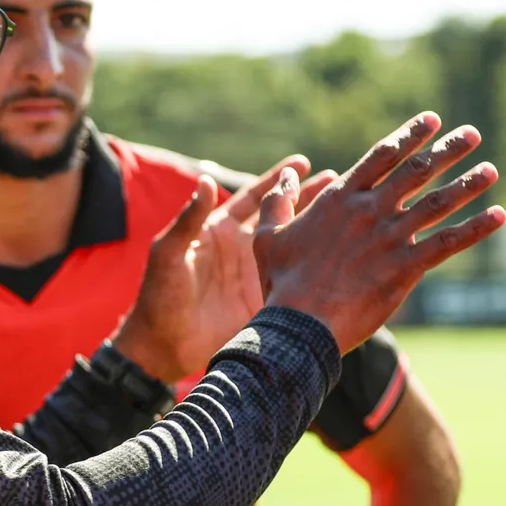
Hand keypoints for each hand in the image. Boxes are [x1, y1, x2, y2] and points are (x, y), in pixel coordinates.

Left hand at [113, 155, 332, 381]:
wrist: (164, 343)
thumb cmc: (160, 294)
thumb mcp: (169, 253)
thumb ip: (188, 219)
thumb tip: (205, 179)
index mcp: (218, 228)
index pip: (254, 197)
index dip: (276, 179)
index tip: (302, 162)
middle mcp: (241, 245)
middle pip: (280, 214)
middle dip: (306, 196)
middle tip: (336, 179)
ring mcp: (255, 270)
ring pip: (291, 241)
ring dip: (315, 225)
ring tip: (344, 209)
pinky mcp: (263, 295)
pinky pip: (292, 274)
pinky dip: (314, 263)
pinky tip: (341, 254)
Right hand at [255, 112, 505, 351]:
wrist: (301, 322)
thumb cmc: (282, 281)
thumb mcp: (268, 237)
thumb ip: (278, 202)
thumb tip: (288, 176)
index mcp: (340, 199)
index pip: (382, 156)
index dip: (409, 136)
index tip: (432, 121)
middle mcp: (370, 211)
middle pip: (417, 171)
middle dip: (448, 150)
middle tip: (472, 135)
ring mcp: (391, 238)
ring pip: (438, 203)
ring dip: (468, 184)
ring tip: (491, 171)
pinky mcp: (406, 267)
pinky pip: (448, 243)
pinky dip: (476, 228)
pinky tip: (499, 215)